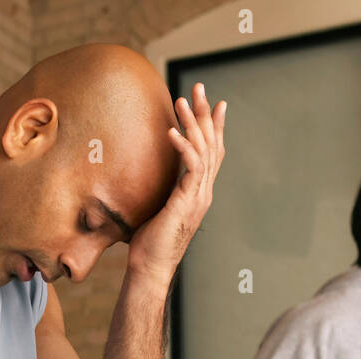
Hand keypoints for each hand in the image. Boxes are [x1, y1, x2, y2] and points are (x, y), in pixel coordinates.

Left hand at [127, 82, 225, 280]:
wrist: (150, 269)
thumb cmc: (149, 244)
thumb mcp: (155, 208)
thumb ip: (160, 190)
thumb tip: (146, 177)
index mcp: (198, 192)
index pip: (212, 153)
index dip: (214, 127)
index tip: (214, 103)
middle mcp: (203, 192)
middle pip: (212, 145)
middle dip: (206, 114)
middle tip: (199, 87)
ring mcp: (198, 197)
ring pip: (204, 151)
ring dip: (193, 123)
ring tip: (181, 100)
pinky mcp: (187, 202)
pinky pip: (191, 168)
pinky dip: (183, 147)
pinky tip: (172, 132)